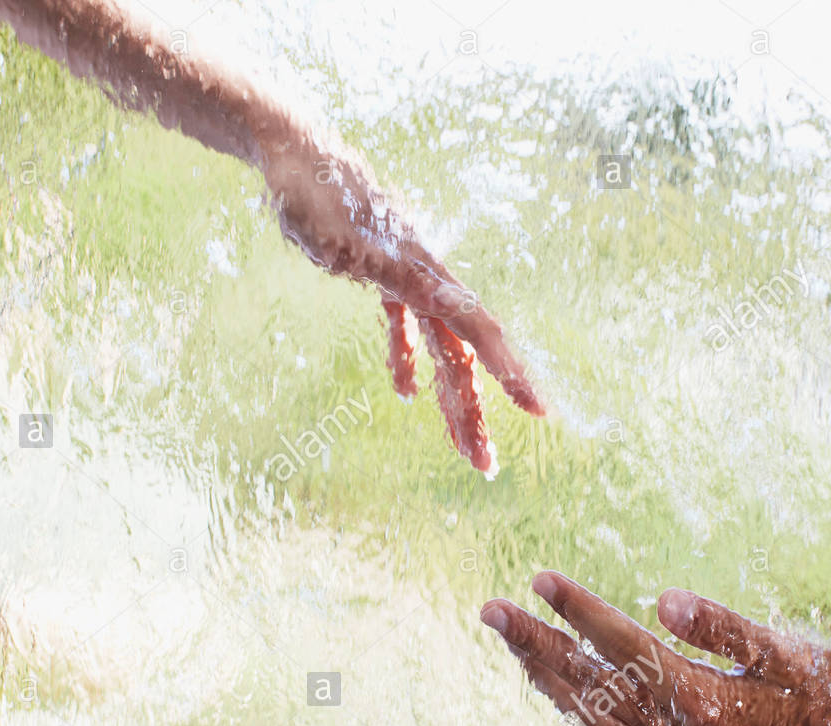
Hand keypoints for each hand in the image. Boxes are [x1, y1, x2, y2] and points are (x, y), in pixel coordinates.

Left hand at [263, 139, 543, 472]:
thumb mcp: (346, 239)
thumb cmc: (316, 194)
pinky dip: (406, 358)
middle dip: (473, 412)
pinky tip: (404, 391)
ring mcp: (407, 277)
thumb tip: (435, 297)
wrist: (293, 153)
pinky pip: (406, 326)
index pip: (477, 328)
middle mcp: (426, 278)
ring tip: (463, 447)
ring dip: (450, 398)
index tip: (537, 410)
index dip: (509, 370)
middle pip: (462, 355)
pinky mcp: (384, 273)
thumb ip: (391, 270)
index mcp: (424, 273)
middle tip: (485, 467)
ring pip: (440, 348)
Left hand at [480, 571, 830, 725]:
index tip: (541, 579)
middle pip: (587, 681)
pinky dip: (572, 705)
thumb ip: (724, 627)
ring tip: (512, 640)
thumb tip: (666, 599)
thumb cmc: (829, 704)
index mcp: (700, 698)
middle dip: (534, 643)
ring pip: (586, 712)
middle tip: (491, 610)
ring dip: (545, 675)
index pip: (621, 645)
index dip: (578, 610)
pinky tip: (557, 685)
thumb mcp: (791, 655)